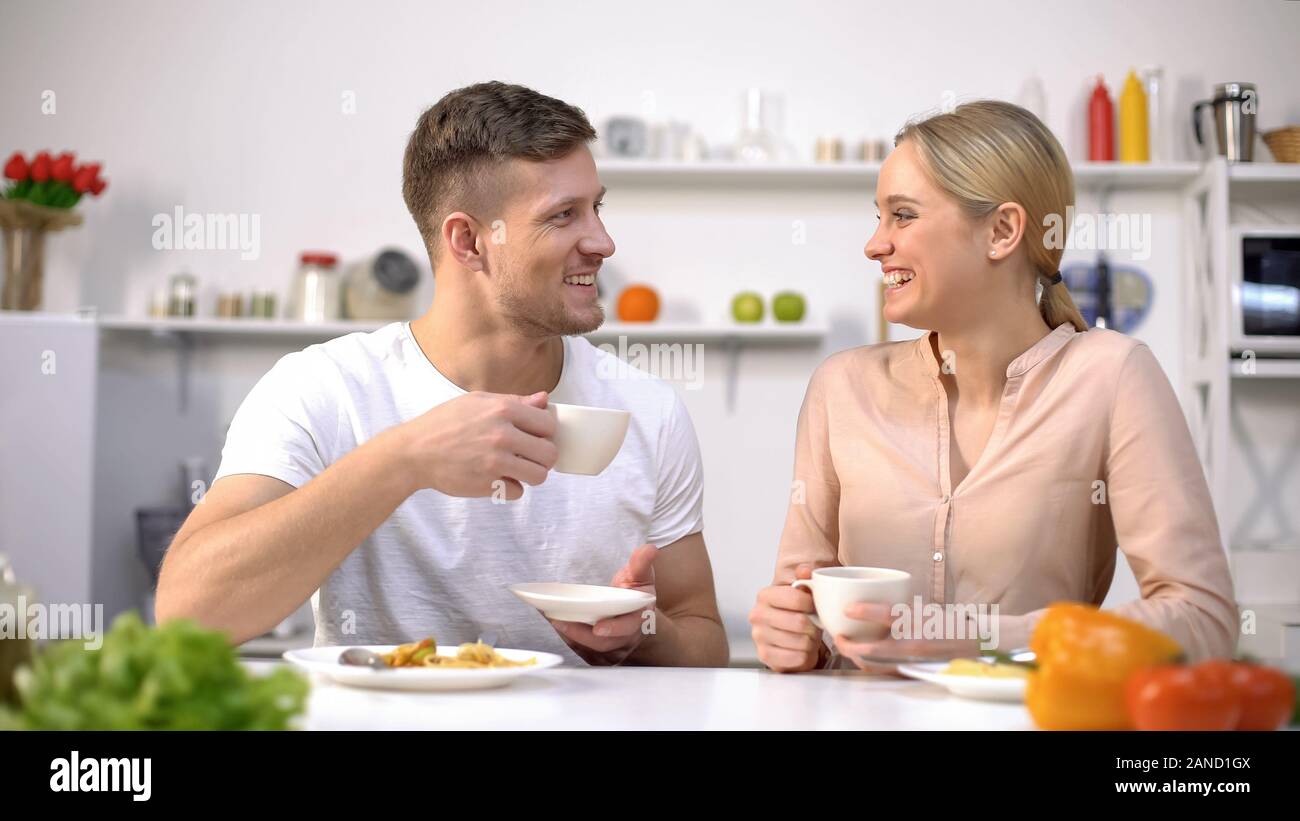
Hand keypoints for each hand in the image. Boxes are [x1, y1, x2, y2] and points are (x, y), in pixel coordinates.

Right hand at [390, 390, 556, 499]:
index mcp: (503, 410)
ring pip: (539, 476)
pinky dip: (509, 488)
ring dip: (531, 474)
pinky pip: (517, 492)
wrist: (414, 452)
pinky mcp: (487, 485)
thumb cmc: (444, 423)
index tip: (535, 435)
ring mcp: (495, 463)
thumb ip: (514, 401)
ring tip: (517, 468)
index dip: (545, 431)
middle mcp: (502, 436)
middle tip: (528, 455)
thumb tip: (544, 399)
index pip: (549, 424)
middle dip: (542, 456)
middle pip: (549, 453)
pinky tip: (496, 478)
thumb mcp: (478, 401)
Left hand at [549, 543, 656, 664]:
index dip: (614, 628)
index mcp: (639, 617)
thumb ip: (642, 563)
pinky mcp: (598, 649)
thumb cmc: (635, 591)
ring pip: (590, 648)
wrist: (634, 610)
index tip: (598, 628)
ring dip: (571, 636)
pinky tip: (556, 623)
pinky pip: (582, 649)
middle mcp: (626, 636)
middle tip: (561, 622)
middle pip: (604, 643)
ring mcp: (611, 645)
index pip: (628, 627)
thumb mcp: (640, 576)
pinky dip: (568, 638)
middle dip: (582, 635)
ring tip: (555, 620)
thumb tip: (650, 549)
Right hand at [750, 564, 824, 672]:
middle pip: (799, 622)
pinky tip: (801, 649)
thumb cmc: (794, 614)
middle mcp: (757, 615)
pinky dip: (805, 655)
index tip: (814, 607)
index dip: (812, 604)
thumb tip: (805, 570)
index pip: (795, 597)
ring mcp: (759, 636)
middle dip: (813, 626)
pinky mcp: (765, 656)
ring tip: (806, 637)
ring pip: (800, 641)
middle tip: (813, 625)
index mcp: (765, 595)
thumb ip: (805, 579)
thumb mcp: (801, 593)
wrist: (786, 638)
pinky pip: (797, 657)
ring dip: (810, 642)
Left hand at [832, 602, 980, 668]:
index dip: (864, 611)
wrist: (979, 643)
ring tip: (847, 647)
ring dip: (857, 657)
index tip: (847, 608)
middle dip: (849, 646)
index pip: (887, 614)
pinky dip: (872, 665)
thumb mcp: (925, 608)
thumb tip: (869, 606)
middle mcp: (915, 642)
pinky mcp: (915, 669)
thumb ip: (899, 608)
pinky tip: (864, 658)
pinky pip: (887, 671)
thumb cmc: (952, 623)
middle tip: (838, 636)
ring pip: (876, 664)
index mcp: (919, 621)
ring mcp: (915, 659)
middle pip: (873, 649)